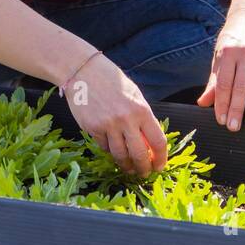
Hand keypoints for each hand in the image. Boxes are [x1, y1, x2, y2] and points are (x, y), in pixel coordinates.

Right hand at [64, 53, 167, 176]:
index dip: (161, 158)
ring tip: (128, 168)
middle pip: (139, 154)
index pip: (158, 141)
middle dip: (143, 168)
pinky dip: (109, 150)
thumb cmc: (112, 80)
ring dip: (126, 165)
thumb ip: (143, 118)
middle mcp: (126, 120)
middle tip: (144, 174)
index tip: (160, 166)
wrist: (83, 71)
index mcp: (141, 110)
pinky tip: (112, 147)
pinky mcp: (92, 129)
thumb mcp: (134, 95)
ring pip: (120, 155)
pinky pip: (104, 147)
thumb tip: (149, 143)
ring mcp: (108, 125)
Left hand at [197, 7, 244, 130]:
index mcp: (227, 52)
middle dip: (236, 108)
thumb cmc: (233, 38)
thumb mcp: (219, 54)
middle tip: (233, 126)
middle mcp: (244, 53)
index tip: (220, 119)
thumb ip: (213, 80)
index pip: (223, 83)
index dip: (221, 102)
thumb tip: (203, 102)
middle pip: (240, 85)